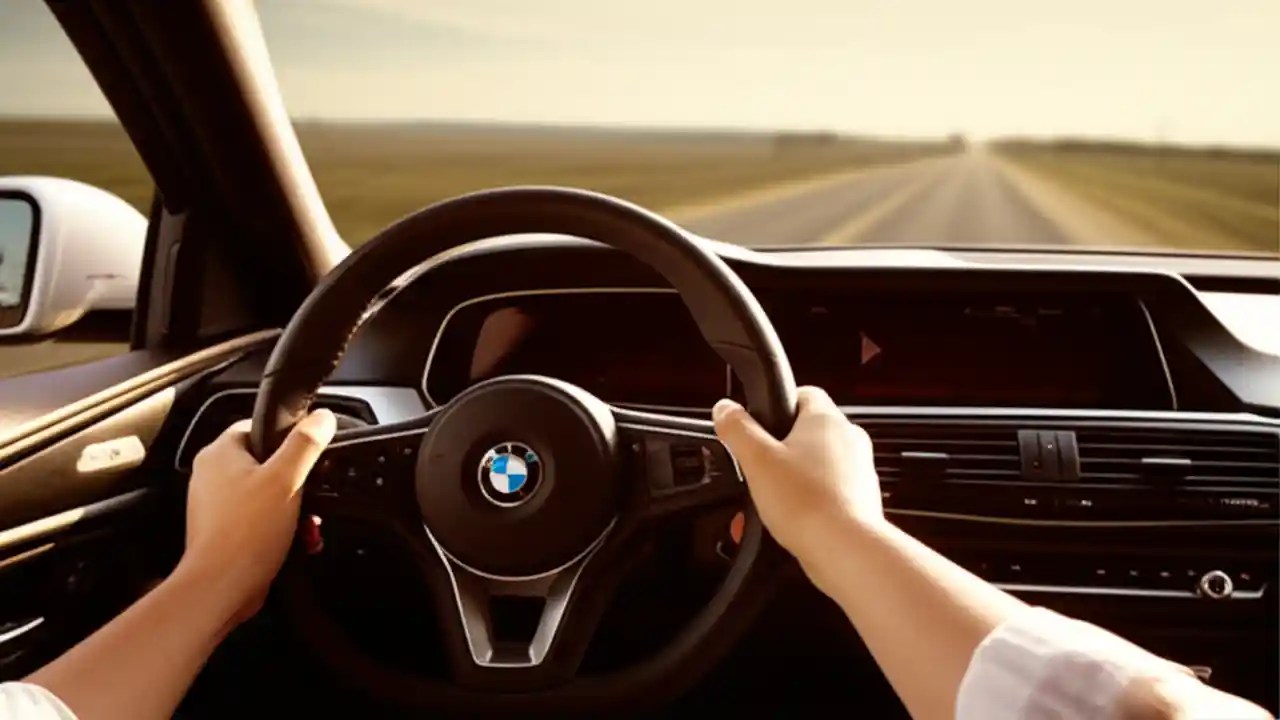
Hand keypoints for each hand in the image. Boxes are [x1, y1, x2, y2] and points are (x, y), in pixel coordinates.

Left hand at [183, 410, 335, 622]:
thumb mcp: (287, 479)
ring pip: (266, 493)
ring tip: (307, 524)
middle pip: (266, 463)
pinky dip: (279, 527)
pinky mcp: (223, 530)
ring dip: (293, 508)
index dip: (288, 438)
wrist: (221, 588)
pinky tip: (296, 541)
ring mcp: (215, 505)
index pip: (259, 428)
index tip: (309, 455)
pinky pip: (259, 518)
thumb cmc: (247, 532)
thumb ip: (306, 444)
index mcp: (220, 453)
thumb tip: (322, 417)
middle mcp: (211, 475)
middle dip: (296, 482)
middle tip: (311, 496)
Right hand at [712, 387, 882, 561]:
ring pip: (816, 466)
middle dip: (778, 452)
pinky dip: (806, 503)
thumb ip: (738, 429)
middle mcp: (849, 439)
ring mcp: (858, 471)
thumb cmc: (805, 501)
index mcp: (827, 419)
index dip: (778, 406)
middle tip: (757, 469)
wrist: (845, 549)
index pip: (804, 394)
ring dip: (790, 481)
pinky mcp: (860, 500)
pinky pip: (826, 493)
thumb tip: (725, 408)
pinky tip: (786, 522)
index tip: (758, 425)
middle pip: (807, 433)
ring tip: (765, 502)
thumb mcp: (757, 459)